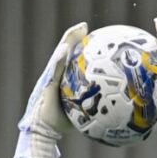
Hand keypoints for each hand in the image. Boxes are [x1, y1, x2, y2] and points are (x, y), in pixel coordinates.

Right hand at [13, 21, 87, 157]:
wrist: (43, 131)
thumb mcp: (80, 112)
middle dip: (72, 36)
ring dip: (66, 41)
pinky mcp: (46, 84)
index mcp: (62, 78)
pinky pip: (54, 70)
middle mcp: (55, 74)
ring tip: (76, 30)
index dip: (78, 45)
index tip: (90, 36)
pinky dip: (59, 59)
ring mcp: (49, 77)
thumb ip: (92, 105)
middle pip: (64, 49)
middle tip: (84, 27)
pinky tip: (65, 50)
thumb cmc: (61, 123)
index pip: (70, 57)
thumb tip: (113, 107)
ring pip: (59, 55)